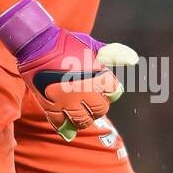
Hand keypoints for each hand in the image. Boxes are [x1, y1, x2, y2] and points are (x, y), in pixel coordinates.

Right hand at [0, 0, 137, 141]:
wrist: (37, 45)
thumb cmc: (67, 43)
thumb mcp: (92, 46)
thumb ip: (113, 54)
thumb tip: (134, 59)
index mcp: (97, 76)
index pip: (113, 91)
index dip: (110, 89)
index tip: (105, 87)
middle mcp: (84, 92)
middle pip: (100, 109)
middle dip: (99, 105)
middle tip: (94, 101)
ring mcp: (66, 101)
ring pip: (82, 121)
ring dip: (85, 119)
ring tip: (82, 113)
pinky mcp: (50, 105)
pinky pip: (60, 124)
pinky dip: (66, 128)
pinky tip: (69, 129)